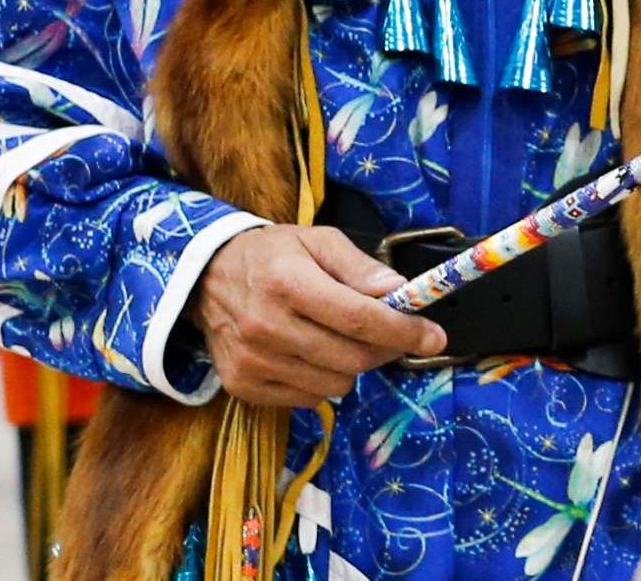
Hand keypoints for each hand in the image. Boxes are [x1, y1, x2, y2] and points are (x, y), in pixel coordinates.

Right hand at [191, 222, 445, 409]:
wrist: (206, 278)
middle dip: (386, 349)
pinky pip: (306, 399)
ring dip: (354, 366)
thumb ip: (361, 267)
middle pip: (352, 357)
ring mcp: (252, 361)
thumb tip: (399, 292)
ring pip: (334, 384)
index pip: (359, 318)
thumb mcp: (319, 242)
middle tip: (394, 335)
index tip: (434, 337)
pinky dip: (323, 382)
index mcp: (289, 283)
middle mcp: (267, 327)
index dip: (403, 331)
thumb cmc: (273, 255)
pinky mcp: (242, 385)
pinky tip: (314, 355)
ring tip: (344, 339)